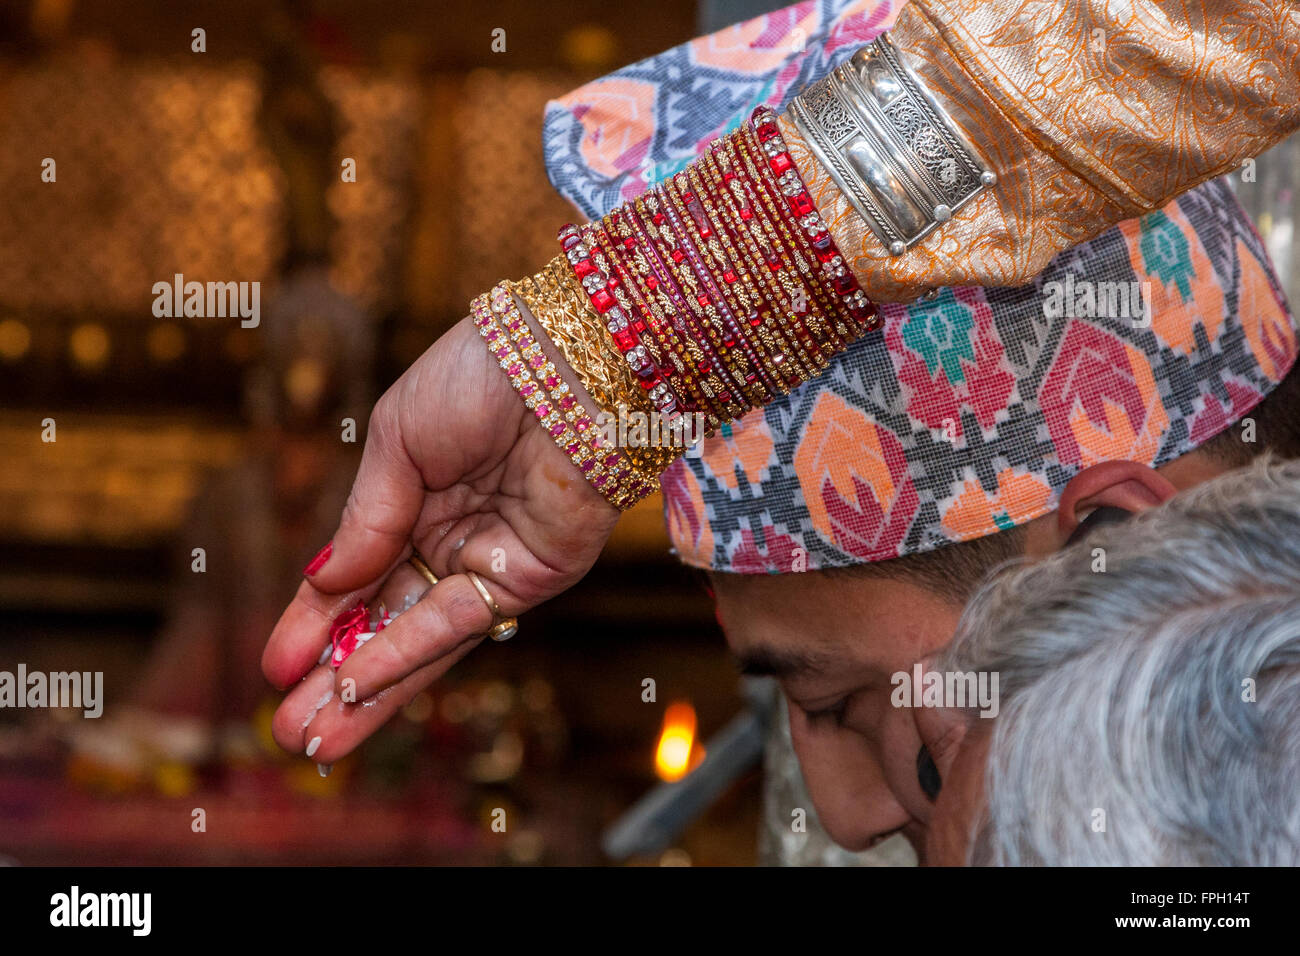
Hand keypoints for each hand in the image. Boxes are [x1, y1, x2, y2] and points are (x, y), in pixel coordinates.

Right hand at [262, 314, 620, 763]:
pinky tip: (356, 684)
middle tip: (285, 730)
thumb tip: (326, 585)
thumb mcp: (396, 441)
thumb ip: (365, 520)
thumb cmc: (479, 377)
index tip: (275, 665)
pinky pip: (457, 624)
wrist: (564, 359)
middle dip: (336, 677)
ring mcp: (490, 563)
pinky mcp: (531, 577)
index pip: (358, 577)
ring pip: (419, 640)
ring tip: (308, 738)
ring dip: (366, 691)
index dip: (317, 622)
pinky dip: (405, 655)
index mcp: (417, 499)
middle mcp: (452, 539)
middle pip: (385, 622)